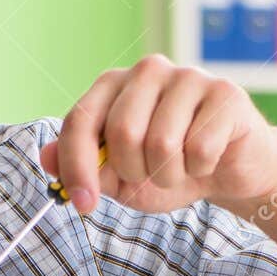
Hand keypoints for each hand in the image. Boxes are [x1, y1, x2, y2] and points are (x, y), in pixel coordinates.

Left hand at [40, 54, 276, 216]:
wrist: (229, 172)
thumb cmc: (169, 170)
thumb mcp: (118, 178)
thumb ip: (83, 167)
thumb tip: (46, 157)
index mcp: (113, 85)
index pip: (80, 120)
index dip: (77, 166)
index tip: (83, 205)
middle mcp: (148, 71)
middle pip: (122, 131)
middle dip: (133, 172)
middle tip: (150, 177)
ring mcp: (189, 76)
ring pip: (162, 144)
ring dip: (169, 175)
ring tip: (180, 169)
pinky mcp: (225, 94)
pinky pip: (199, 148)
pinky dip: (201, 169)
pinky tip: (209, 160)